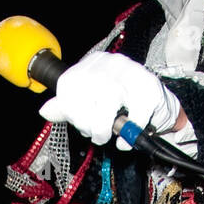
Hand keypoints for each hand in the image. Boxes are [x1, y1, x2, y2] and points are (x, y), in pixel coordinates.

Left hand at [40, 51, 181, 150]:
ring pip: (108, 99)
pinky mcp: (150, 88)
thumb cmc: (122, 106)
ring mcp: (132, 72)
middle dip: (86, 122)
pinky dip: (127, 133)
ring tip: (106, 136)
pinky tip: (124, 140)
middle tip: (94, 133)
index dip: (71, 112)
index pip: (69, 86)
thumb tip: (45, 111)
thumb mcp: (91, 105)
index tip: (81, 124)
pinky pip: (134, 114)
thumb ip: (67, 107)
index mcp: (92, 64)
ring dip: (103, 127)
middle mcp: (110, 63)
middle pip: (86, 92)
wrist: (158, 108)